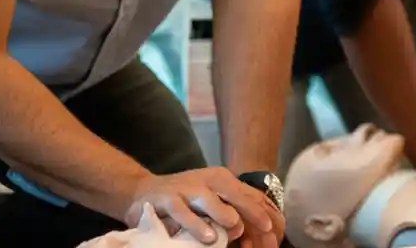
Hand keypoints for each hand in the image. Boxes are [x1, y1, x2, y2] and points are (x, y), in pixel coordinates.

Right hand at [125, 168, 278, 245]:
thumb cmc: (185, 198)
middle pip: (235, 195)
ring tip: (235, 230)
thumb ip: (231, 209)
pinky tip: (206, 236)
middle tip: (266, 229)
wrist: (143, 191)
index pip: (248, 195)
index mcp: (222, 179)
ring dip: (223, 216)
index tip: (273, 230)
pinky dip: (195, 224)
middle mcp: (207, 180)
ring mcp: (186, 188)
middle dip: (252, 213)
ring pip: (209, 201)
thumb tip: (257, 227)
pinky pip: (182, 212)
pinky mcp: (167, 199)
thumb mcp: (211, 199)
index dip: (261, 213)